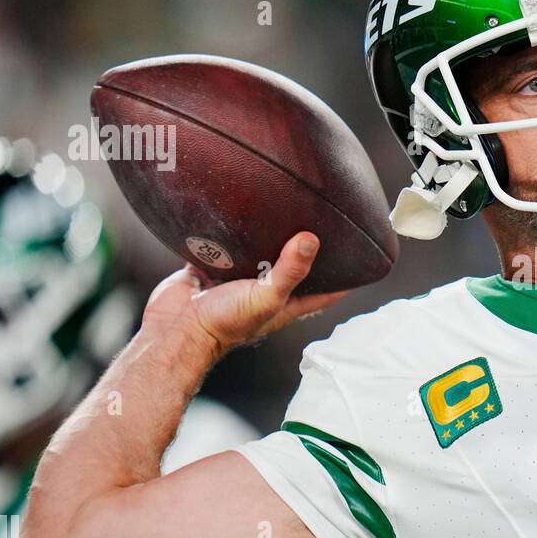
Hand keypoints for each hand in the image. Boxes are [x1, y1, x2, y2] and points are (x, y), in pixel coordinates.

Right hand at [141, 232, 347, 360]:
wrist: (175, 329)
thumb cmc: (224, 325)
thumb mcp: (267, 297)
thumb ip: (289, 271)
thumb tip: (311, 241)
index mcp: (284, 302)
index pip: (323, 291)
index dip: (342, 278)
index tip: (360, 260)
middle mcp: (262, 289)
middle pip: (289, 265)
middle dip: (300, 247)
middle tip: (317, 220)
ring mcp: (235, 277)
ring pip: (255, 252)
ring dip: (262, 236)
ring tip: (278, 208)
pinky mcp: (209, 267)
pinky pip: (221, 245)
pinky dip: (225, 231)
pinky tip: (232, 212)